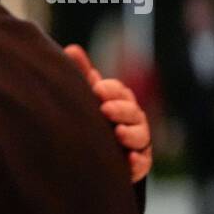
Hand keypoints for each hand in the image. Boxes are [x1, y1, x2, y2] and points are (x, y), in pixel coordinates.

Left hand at [64, 44, 151, 182]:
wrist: (89, 156)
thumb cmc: (89, 118)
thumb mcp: (85, 96)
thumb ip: (81, 74)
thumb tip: (72, 49)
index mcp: (119, 101)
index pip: (119, 91)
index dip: (111, 90)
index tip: (97, 89)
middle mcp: (131, 120)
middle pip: (132, 112)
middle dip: (121, 109)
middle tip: (105, 109)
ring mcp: (136, 142)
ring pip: (140, 136)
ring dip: (131, 134)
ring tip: (118, 133)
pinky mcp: (136, 164)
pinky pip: (142, 163)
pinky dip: (138, 162)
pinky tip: (129, 160)